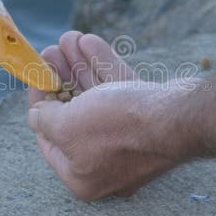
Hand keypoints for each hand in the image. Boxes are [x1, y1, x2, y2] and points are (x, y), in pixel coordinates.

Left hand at [27, 32, 195, 200]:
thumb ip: (45, 121)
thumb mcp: (66, 127)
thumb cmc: (120, 129)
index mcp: (82, 176)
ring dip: (79, 66)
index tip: (35, 79)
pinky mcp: (148, 119)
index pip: (49, 142)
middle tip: (50, 53)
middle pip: (74, 115)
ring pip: (97, 99)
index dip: (39, 106)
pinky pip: (119, 92)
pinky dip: (102, 67)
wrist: (179, 118)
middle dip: (61, 78)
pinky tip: (88, 41)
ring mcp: (130, 141)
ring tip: (67, 38)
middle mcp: (106, 163)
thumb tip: (37, 116)